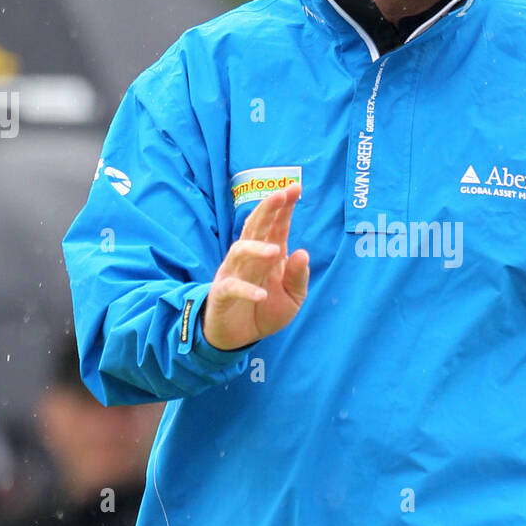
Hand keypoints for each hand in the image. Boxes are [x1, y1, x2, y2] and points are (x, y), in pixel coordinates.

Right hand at [202, 182, 309, 350]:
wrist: (237, 338)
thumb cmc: (265, 311)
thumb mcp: (292, 298)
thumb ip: (298, 277)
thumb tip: (302, 252)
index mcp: (269, 255)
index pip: (277, 225)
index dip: (284, 207)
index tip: (295, 187)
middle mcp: (250, 258)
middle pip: (256, 227)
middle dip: (268, 209)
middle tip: (281, 193)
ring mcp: (234, 273)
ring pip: (240, 251)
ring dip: (256, 248)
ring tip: (275, 251)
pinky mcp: (222, 294)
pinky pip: (232, 287)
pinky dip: (246, 290)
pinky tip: (261, 295)